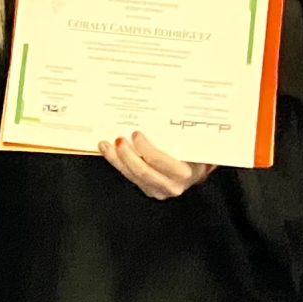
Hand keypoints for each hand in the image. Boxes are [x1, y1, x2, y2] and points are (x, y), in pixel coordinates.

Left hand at [100, 132, 214, 199]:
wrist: (196, 172)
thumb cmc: (195, 154)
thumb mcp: (194, 145)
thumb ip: (183, 134)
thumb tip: (165, 111)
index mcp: (184, 173)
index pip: (160, 161)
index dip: (146, 149)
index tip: (136, 134)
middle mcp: (171, 185)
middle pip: (143, 171)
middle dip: (127, 155)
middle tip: (118, 139)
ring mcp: (158, 190)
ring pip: (132, 176)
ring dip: (117, 160)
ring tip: (106, 145)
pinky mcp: (148, 190)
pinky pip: (130, 177)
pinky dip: (118, 164)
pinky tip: (110, 152)